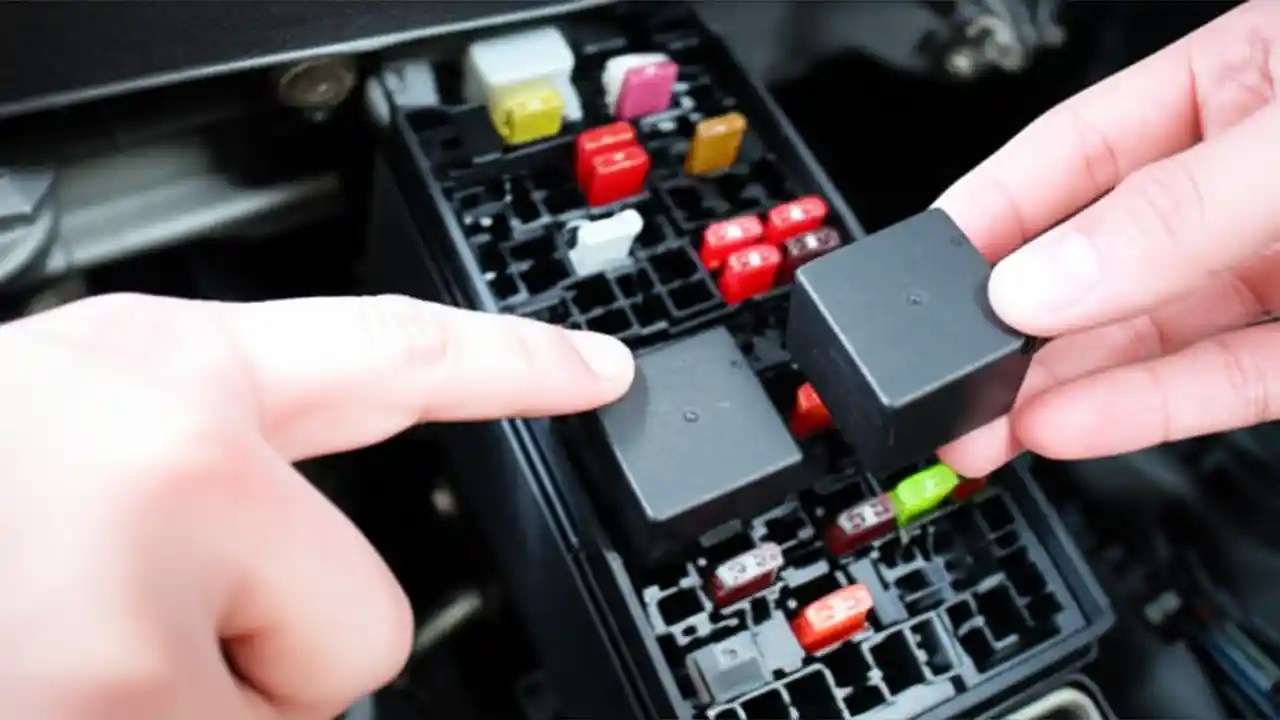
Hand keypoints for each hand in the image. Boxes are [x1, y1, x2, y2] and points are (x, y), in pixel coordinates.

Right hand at [0, 293, 633, 718]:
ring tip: (69, 657)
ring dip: (200, 707)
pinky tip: (62, 694)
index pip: (392, 352)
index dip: (514, 365)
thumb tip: (295, 561)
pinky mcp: (117, 715)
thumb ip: (218, 462)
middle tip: (128, 616)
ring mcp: (141, 618)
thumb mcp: (70, 416)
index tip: (602, 375)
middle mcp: (172, 473)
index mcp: (164, 375)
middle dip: (274, 648)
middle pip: (367, 625)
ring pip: (296, 718)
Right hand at [936, 0, 1279, 476]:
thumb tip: (1039, 280)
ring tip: (979, 422)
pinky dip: (1142, 412)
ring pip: (1144, 335)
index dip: (988, 211)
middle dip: (1007, 324)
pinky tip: (1067, 426)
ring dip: (1054, 386)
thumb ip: (1174, 211)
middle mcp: (1245, 186)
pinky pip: (1216, 384)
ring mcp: (1279, 270)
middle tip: (941, 374)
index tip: (923, 274)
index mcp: (1238, 86)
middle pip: (1092, 260)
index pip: (1073, 151)